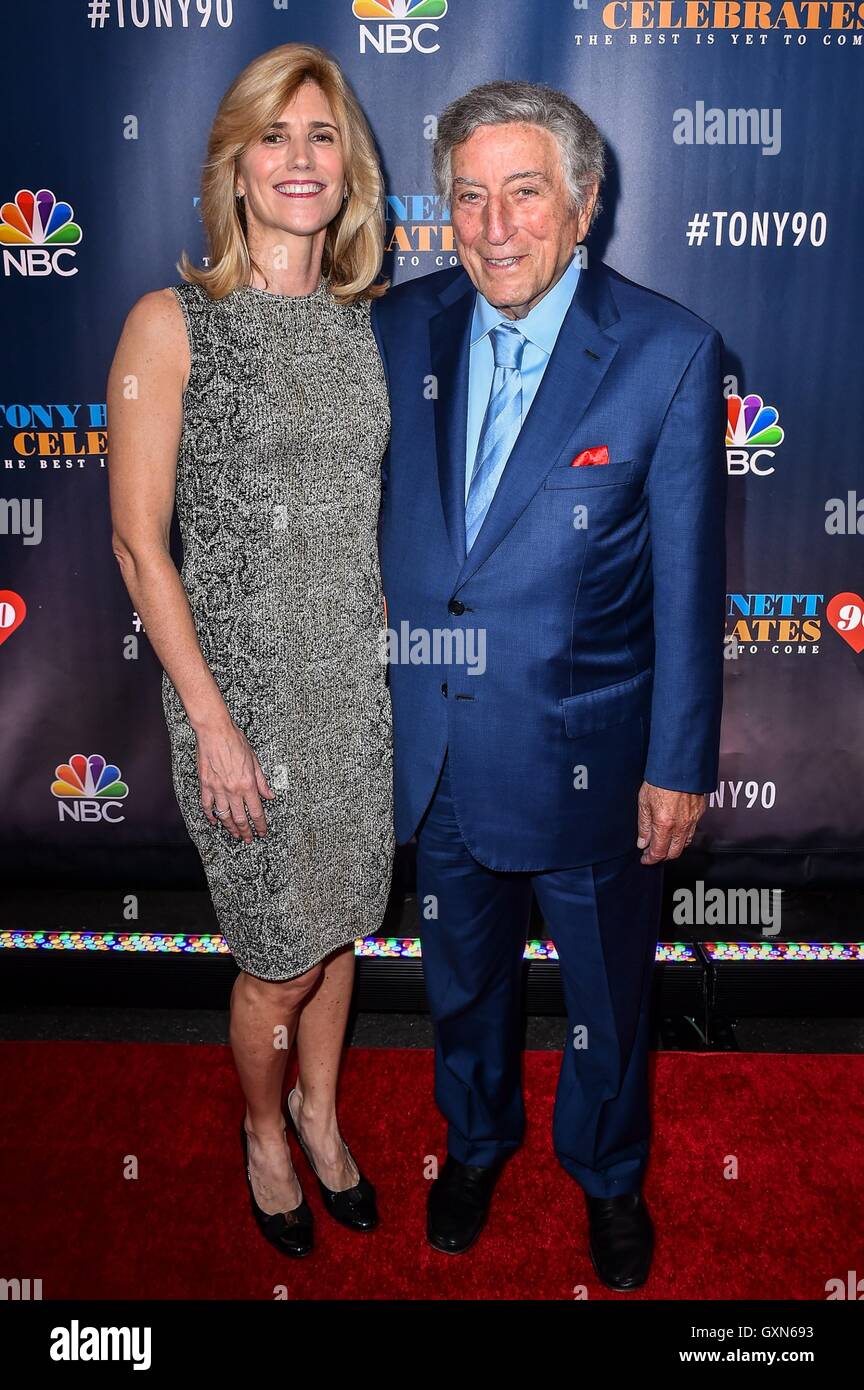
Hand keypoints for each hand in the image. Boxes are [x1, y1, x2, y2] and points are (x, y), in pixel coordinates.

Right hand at [194, 720, 275, 842]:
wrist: (215, 732)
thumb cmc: (235, 741)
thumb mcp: (254, 760)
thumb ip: (262, 781)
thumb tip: (269, 795)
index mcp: (247, 784)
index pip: (256, 811)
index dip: (260, 825)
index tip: (262, 832)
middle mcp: (233, 789)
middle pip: (240, 818)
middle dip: (246, 831)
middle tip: (249, 839)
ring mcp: (217, 788)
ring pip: (224, 815)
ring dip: (230, 828)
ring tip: (234, 834)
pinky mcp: (205, 784)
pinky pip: (207, 805)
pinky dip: (210, 815)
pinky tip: (214, 821)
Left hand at [636, 781, 704, 864]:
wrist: (679, 765)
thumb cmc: (660, 780)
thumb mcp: (644, 803)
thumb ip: (644, 826)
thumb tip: (642, 842)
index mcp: (665, 824)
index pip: (659, 852)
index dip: (650, 859)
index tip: (645, 859)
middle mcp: (681, 825)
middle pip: (674, 853)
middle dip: (662, 856)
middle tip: (652, 852)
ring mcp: (692, 820)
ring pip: (685, 844)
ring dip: (674, 847)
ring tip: (663, 843)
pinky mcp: (699, 813)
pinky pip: (692, 831)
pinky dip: (683, 836)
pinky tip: (676, 831)